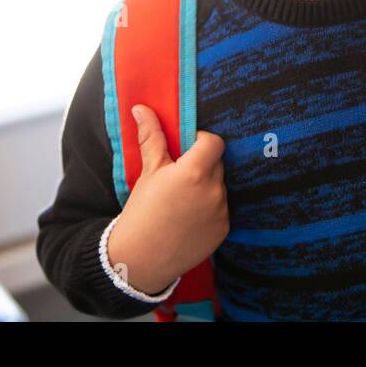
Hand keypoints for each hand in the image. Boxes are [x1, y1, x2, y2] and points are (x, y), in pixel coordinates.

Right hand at [106, 105, 228, 294]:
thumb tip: (141, 107)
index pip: (214, 142)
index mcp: (195, 172)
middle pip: (217, 163)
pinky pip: (222, 208)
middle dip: (201, 164)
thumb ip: (152, 137)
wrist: (141, 258)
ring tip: (182, 200)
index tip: (185, 150)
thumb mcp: (147, 172)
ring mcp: (222, 211)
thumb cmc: (142, 211)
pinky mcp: (224, 229)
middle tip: (179, 176)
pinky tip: (188, 217)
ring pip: (219, 186)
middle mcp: (214, 190)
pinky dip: (210, 208)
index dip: (201, 141)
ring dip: (206, 186)